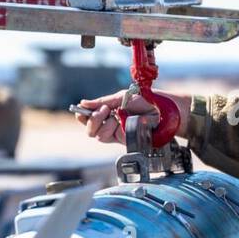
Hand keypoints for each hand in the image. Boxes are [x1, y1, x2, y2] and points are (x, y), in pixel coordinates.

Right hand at [75, 89, 190, 146]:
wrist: (158, 109)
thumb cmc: (142, 102)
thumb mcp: (120, 97)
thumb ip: (102, 101)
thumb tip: (83, 103)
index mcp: (106, 113)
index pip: (88, 118)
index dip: (82, 115)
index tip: (80, 110)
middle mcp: (108, 125)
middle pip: (90, 129)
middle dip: (93, 119)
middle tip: (104, 111)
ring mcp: (115, 133)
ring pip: (98, 135)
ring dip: (104, 123)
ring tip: (115, 115)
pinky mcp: (122, 140)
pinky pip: (110, 137)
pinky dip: (113, 128)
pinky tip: (121, 122)